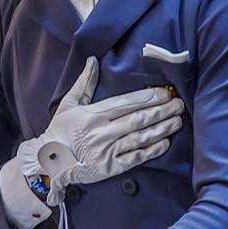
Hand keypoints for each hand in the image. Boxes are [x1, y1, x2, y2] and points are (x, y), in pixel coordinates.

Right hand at [20, 58, 182, 204]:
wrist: (48, 162)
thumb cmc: (59, 131)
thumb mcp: (68, 104)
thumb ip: (84, 82)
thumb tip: (93, 60)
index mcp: (94, 114)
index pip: (127, 103)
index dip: (149, 97)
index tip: (165, 92)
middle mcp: (103, 131)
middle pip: (139, 119)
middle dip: (162, 111)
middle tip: (179, 104)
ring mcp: (108, 151)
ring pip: (140, 138)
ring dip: (162, 129)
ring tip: (178, 121)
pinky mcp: (110, 168)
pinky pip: (135, 158)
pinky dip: (151, 151)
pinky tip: (165, 143)